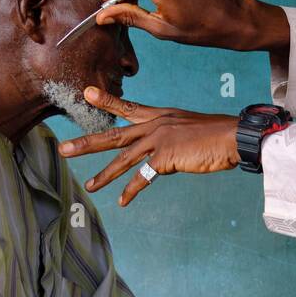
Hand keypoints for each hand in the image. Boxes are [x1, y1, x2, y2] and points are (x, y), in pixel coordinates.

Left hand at [57, 88, 238, 205]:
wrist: (232, 137)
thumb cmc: (217, 135)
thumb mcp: (190, 129)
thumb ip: (173, 138)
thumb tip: (165, 153)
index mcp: (160, 116)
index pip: (128, 108)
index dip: (106, 101)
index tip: (87, 94)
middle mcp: (155, 126)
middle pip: (114, 135)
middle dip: (87, 143)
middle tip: (64, 148)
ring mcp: (158, 141)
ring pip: (122, 159)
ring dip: (104, 175)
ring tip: (89, 186)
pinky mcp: (165, 158)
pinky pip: (142, 178)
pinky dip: (131, 191)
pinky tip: (122, 201)